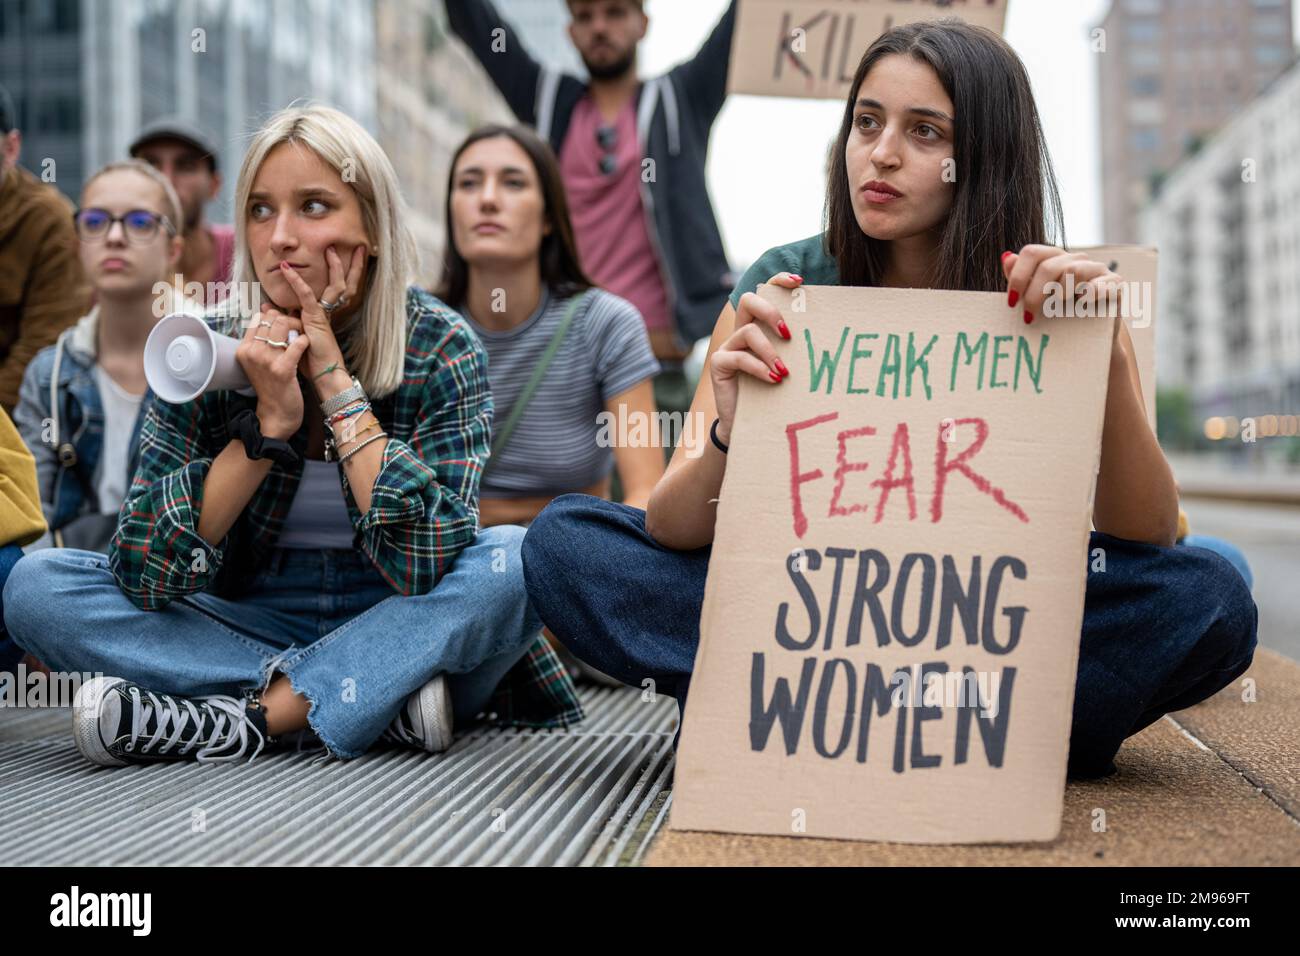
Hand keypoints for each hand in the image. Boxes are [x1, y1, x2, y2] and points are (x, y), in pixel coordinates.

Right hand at [236, 308, 309, 439]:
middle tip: (298, 330)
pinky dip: (305, 341)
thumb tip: (267, 309)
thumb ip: (262, 337)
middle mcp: (252, 352)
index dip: (276, 316)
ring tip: (302, 337)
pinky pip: (297, 343)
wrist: (276, 414)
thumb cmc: (272, 386)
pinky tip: (306, 346)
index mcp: (244, 349)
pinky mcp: (282, 369)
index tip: (286, 325)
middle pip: (272, 318)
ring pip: (284, 325)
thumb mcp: (260, 360)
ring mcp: (266, 360)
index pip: (259, 317)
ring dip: (298, 328)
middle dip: (289, 320)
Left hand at [276, 243, 367, 380]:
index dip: (340, 274)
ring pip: (335, 284)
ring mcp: (324, 314)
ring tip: (332, 249)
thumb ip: (285, 318)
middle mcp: (329, 312)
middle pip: (345, 283)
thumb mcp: (296, 336)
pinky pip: (306, 295)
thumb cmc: (312, 361)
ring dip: (334, 266)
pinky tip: (286, 269)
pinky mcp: (316, 319)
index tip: (338, 258)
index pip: (336, 289)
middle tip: (357, 249)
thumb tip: (268, 306)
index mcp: (325, 315)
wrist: (325, 375)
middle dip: (351, 266)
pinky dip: (295, 281)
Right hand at [709, 272, 800, 444]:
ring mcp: (729, 346)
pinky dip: (759, 368)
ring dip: (770, 351)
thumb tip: (826, 333)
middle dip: (771, 311)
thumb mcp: (789, 365)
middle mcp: (741, 331)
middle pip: (748, 300)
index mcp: (759, 326)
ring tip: (784, 372)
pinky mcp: (719, 364)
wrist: (750, 423)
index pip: (764, 292)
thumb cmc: (774, 393)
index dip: (778, 281)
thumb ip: (796, 348)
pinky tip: (774, 380)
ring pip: (749, 331)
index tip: (800, 283)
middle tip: (788, 334)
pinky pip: (740, 357)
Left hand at [1002, 245, 1124, 327]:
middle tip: (1029, 317)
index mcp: (1054, 258)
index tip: (1012, 302)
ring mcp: (1097, 269)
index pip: (1032, 253)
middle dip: (1034, 294)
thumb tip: (1006, 258)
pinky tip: (1080, 306)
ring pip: (1072, 271)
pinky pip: (1099, 285)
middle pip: (1048, 266)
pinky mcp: (1115, 284)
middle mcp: (1075, 259)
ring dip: (1059, 295)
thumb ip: (1021, 278)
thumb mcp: (1036, 298)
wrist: (1090, 337)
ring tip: (1055, 311)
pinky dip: (1088, 296)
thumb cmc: (1059, 315)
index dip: (1018, 276)